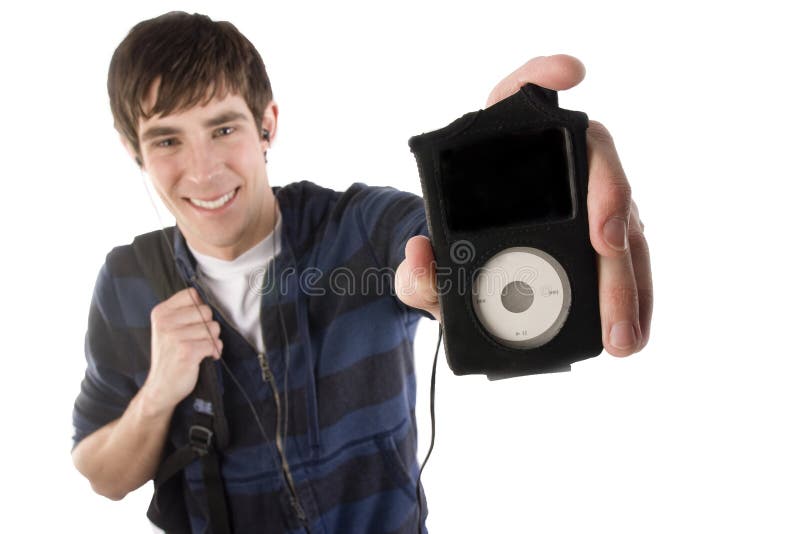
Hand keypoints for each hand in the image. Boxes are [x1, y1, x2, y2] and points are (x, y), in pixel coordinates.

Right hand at [144, 287, 222, 412]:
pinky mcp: (187, 351)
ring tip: (200, 349)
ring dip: (213, 340)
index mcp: (161, 313)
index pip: (192, 294)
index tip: (196, 322)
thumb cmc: (170, 357)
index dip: (200, 307)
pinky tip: (205, 357)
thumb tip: (207, 300)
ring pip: (213, 327)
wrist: (161, 388)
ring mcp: (175, 336)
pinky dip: (215, 351)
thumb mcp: (167, 329)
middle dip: (209, 325)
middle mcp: (165, 322)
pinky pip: (213, 343)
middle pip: (206, 310)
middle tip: (199, 339)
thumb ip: (183, 313)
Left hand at [396, 55, 651, 356]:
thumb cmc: (452, 263)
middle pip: (593, 162)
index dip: (543, 75)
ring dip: (628, 276)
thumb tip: (419, 256)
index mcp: (502, 150)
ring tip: (620, 331)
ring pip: (624, 223)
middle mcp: (556, 167)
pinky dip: (637, 300)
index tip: (569, 73)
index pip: (521, 94)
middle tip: (605, 245)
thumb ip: (415, 270)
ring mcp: (587, 203)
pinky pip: (630, 264)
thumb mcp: (425, 271)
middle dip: (608, 198)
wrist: (472, 287)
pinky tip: (634, 334)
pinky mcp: (605, 241)